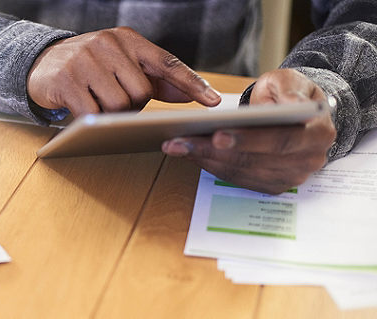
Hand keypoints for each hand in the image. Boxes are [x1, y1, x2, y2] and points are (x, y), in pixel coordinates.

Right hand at [27, 27, 220, 115]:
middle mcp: (107, 43)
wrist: (39, 64)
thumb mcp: (121, 64)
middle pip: (142, 92)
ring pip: (119, 104)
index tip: (213, 101)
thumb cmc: (89, 67)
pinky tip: (82, 109)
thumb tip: (190, 95)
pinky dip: (92, 120)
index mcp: (126, 38)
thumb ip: (155, 78)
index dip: (191, 82)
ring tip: (98, 104)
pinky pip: (93, 113)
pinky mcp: (66, 80)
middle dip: (133, 105)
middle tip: (116, 101)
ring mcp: (85, 60)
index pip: (166, 62)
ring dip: (112, 114)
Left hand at [161, 69, 335, 193]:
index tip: (217, 135)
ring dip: (205, 160)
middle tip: (180, 142)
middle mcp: (308, 160)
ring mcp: (291, 176)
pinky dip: (210, 167)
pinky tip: (189, 153)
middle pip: (254, 160)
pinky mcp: (272, 184)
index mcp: (318, 133)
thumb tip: (284, 107)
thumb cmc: (290, 94)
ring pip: (242, 172)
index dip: (248, 140)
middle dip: (213, 151)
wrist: (297, 113)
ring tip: (175, 146)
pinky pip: (237, 179)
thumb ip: (286, 91)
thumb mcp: (289, 80)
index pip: (281, 140)